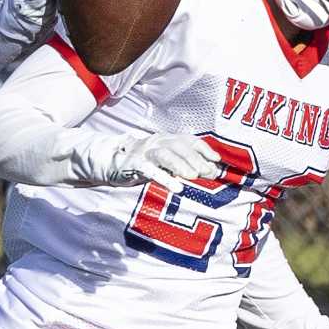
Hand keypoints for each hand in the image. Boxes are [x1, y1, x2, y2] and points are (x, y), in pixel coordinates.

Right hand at [93, 133, 223, 186]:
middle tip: (209, 173)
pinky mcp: (134, 165)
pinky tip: (176, 188)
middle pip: (180, 146)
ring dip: (181, 164)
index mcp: (167, 139)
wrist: (111, 163)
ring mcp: (145, 152)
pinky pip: (151, 171)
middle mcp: (157, 141)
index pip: (189, 140)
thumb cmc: (144, 164)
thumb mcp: (166, 163)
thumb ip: (186, 164)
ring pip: (166, 154)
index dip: (204, 149)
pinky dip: (165, 178)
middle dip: (196, 159)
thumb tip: (212, 170)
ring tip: (193, 176)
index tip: (216, 160)